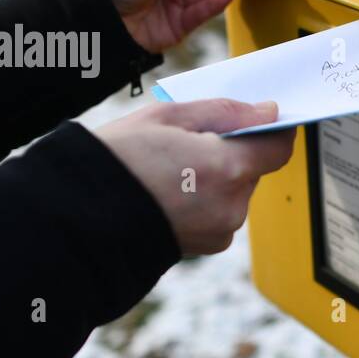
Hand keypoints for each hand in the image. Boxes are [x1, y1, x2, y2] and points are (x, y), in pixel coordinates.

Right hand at [95, 100, 294, 255]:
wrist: (80, 217)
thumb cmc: (117, 160)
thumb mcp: (167, 116)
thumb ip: (225, 112)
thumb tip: (267, 112)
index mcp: (226, 168)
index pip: (278, 147)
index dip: (273, 130)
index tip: (260, 119)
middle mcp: (232, 204)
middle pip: (253, 168)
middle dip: (231, 152)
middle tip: (189, 141)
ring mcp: (222, 229)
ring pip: (235, 190)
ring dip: (216, 176)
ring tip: (171, 169)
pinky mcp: (210, 245)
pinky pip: (221, 212)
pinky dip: (205, 199)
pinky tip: (170, 192)